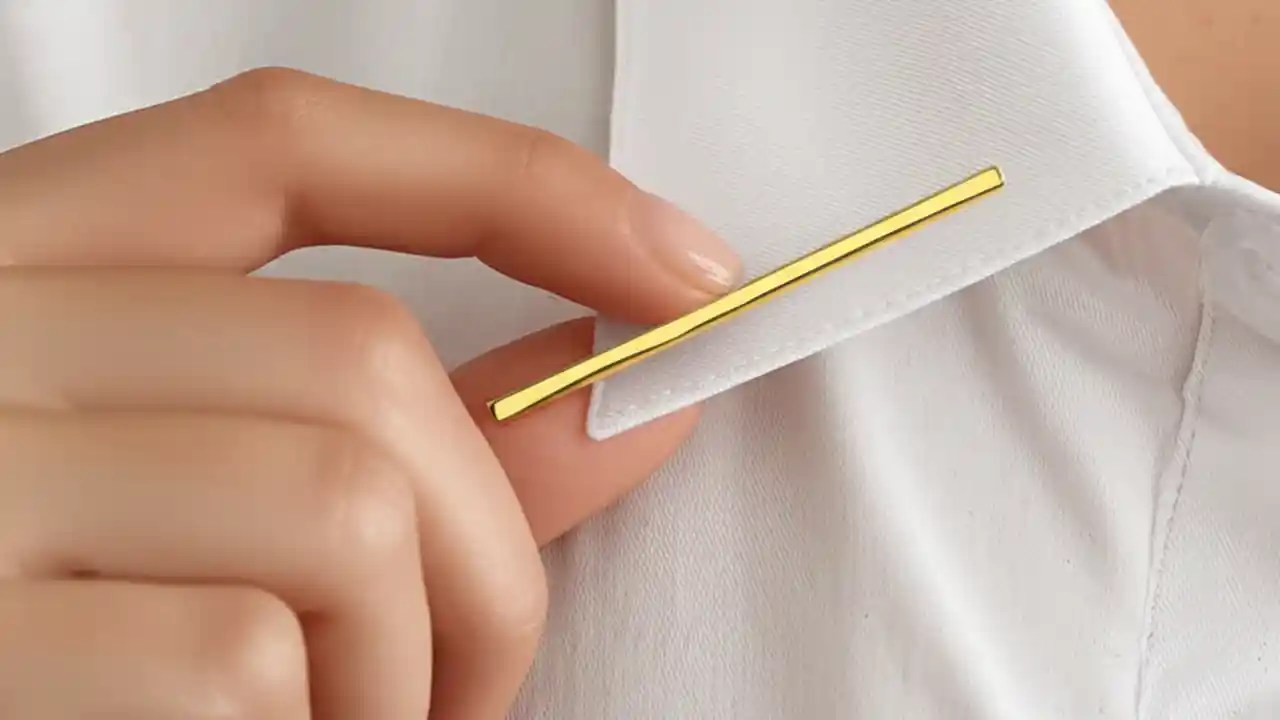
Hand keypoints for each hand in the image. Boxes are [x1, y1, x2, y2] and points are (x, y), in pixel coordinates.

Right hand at [0, 68, 739, 718]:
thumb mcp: (215, 500)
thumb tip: (618, 399)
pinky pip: (244, 659)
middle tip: (477, 676)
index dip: (512, 186)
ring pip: (340, 508)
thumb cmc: (90, 640)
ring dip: (415, 660)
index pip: (285, 145)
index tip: (681, 273)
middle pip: (358, 355)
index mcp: (25, 265)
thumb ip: (405, 437)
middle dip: (489, 542)